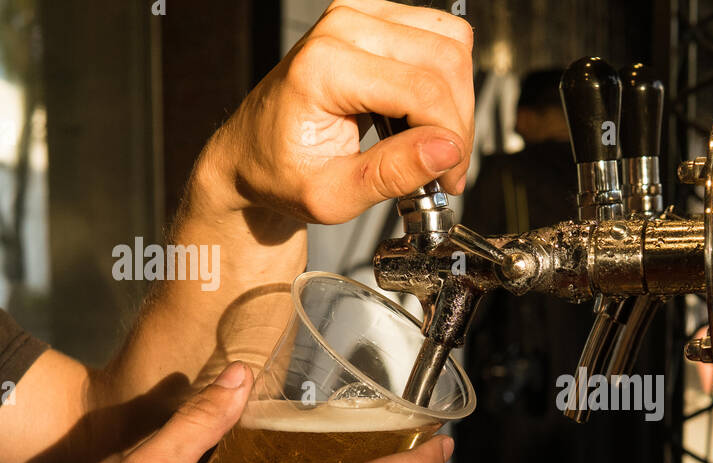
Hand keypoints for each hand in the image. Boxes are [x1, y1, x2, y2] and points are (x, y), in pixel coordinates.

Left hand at [199, 0, 474, 225]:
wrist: (254, 152)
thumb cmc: (282, 171)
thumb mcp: (333, 194)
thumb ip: (393, 173)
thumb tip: (447, 151)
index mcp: (324, 66)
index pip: (423, 91)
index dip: (451, 140)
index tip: (451, 178)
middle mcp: (343, 27)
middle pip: (445, 62)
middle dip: (458, 122)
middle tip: (448, 166)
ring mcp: (361, 15)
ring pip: (452, 44)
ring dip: (458, 100)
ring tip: (437, 142)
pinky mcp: (376, 17)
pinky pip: (441, 36)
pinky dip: (447, 79)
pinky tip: (427, 114)